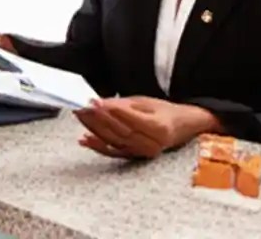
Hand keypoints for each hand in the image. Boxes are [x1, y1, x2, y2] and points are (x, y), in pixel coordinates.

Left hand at [75, 97, 218, 159]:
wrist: (180, 128)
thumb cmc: (163, 112)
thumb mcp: (146, 102)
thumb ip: (123, 105)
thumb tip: (101, 104)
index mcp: (159, 127)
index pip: (130, 119)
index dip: (111, 111)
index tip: (94, 102)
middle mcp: (152, 144)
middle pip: (120, 131)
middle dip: (98, 118)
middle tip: (81, 107)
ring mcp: (142, 153)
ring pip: (113, 141)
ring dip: (93, 129)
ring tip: (80, 116)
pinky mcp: (134, 157)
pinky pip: (113, 153)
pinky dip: (97, 146)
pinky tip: (83, 139)